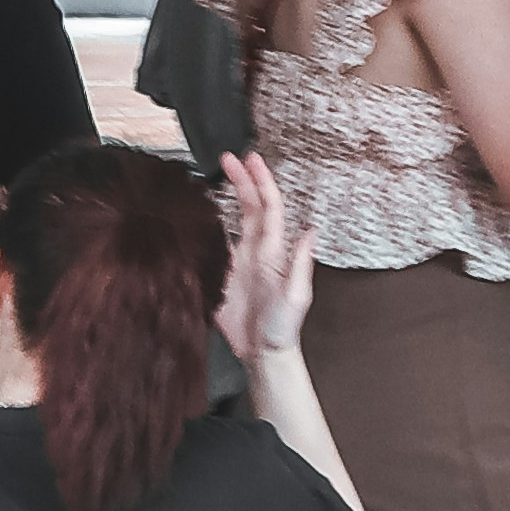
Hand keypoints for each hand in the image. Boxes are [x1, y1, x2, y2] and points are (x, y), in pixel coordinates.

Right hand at [217, 153, 319, 364]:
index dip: (261, 183)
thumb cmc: (283, 328)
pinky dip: (208, 227)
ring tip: (215, 175)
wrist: (263, 353)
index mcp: (273, 252)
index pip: (268, 209)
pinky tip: (199, 215)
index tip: (252, 161)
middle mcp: (256, 252)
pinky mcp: (222, 276)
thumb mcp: (297, 296)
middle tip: (228, 158)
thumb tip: (310, 232)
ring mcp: (239, 262)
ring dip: (228, 197)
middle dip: (242, 180)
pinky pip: (214, 245)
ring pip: (232, 220)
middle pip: (249, 207)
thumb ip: (301, 265)